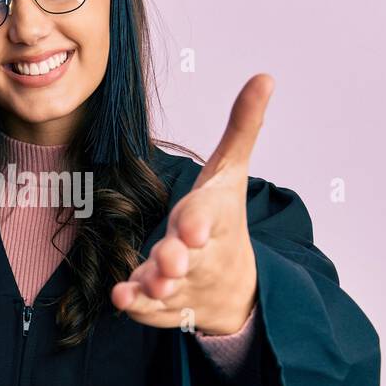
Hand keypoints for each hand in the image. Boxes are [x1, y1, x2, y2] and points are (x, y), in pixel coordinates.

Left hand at [111, 73, 273, 333]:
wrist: (237, 291)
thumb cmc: (224, 221)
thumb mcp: (231, 173)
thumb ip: (242, 128)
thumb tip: (264, 76)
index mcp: (214, 219)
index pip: (208, 219)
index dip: (201, 223)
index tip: (195, 228)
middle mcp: (199, 255)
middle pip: (190, 258)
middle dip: (179, 259)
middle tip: (171, 261)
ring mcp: (181, 283)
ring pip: (168, 286)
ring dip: (157, 284)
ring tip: (150, 281)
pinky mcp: (162, 305)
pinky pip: (148, 310)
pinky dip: (136, 305)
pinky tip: (121, 297)